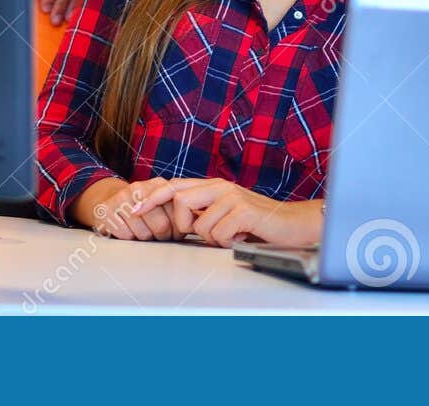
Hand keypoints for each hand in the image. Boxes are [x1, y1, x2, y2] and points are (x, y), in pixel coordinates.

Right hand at [75, 177, 181, 241]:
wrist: (107, 200)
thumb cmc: (143, 208)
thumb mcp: (163, 203)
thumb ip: (181, 210)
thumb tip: (198, 224)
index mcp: (158, 185)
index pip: (177, 213)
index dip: (178, 228)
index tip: (175, 232)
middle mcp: (140, 188)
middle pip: (162, 226)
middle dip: (163, 237)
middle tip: (159, 236)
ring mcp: (122, 198)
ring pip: (144, 234)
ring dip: (145, 239)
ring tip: (143, 232)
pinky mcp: (107, 210)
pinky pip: (126, 235)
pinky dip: (130, 238)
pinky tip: (129, 231)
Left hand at [131, 177, 321, 248]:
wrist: (294, 224)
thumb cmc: (259, 224)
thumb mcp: (227, 214)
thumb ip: (204, 212)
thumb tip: (178, 223)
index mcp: (213, 186)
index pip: (174, 186)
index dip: (152, 196)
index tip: (134, 207)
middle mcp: (220, 187)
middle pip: (180, 201)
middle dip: (181, 225)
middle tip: (198, 235)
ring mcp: (231, 197)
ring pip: (200, 226)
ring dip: (213, 239)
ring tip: (233, 235)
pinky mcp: (243, 211)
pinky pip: (218, 234)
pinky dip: (227, 242)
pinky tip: (242, 236)